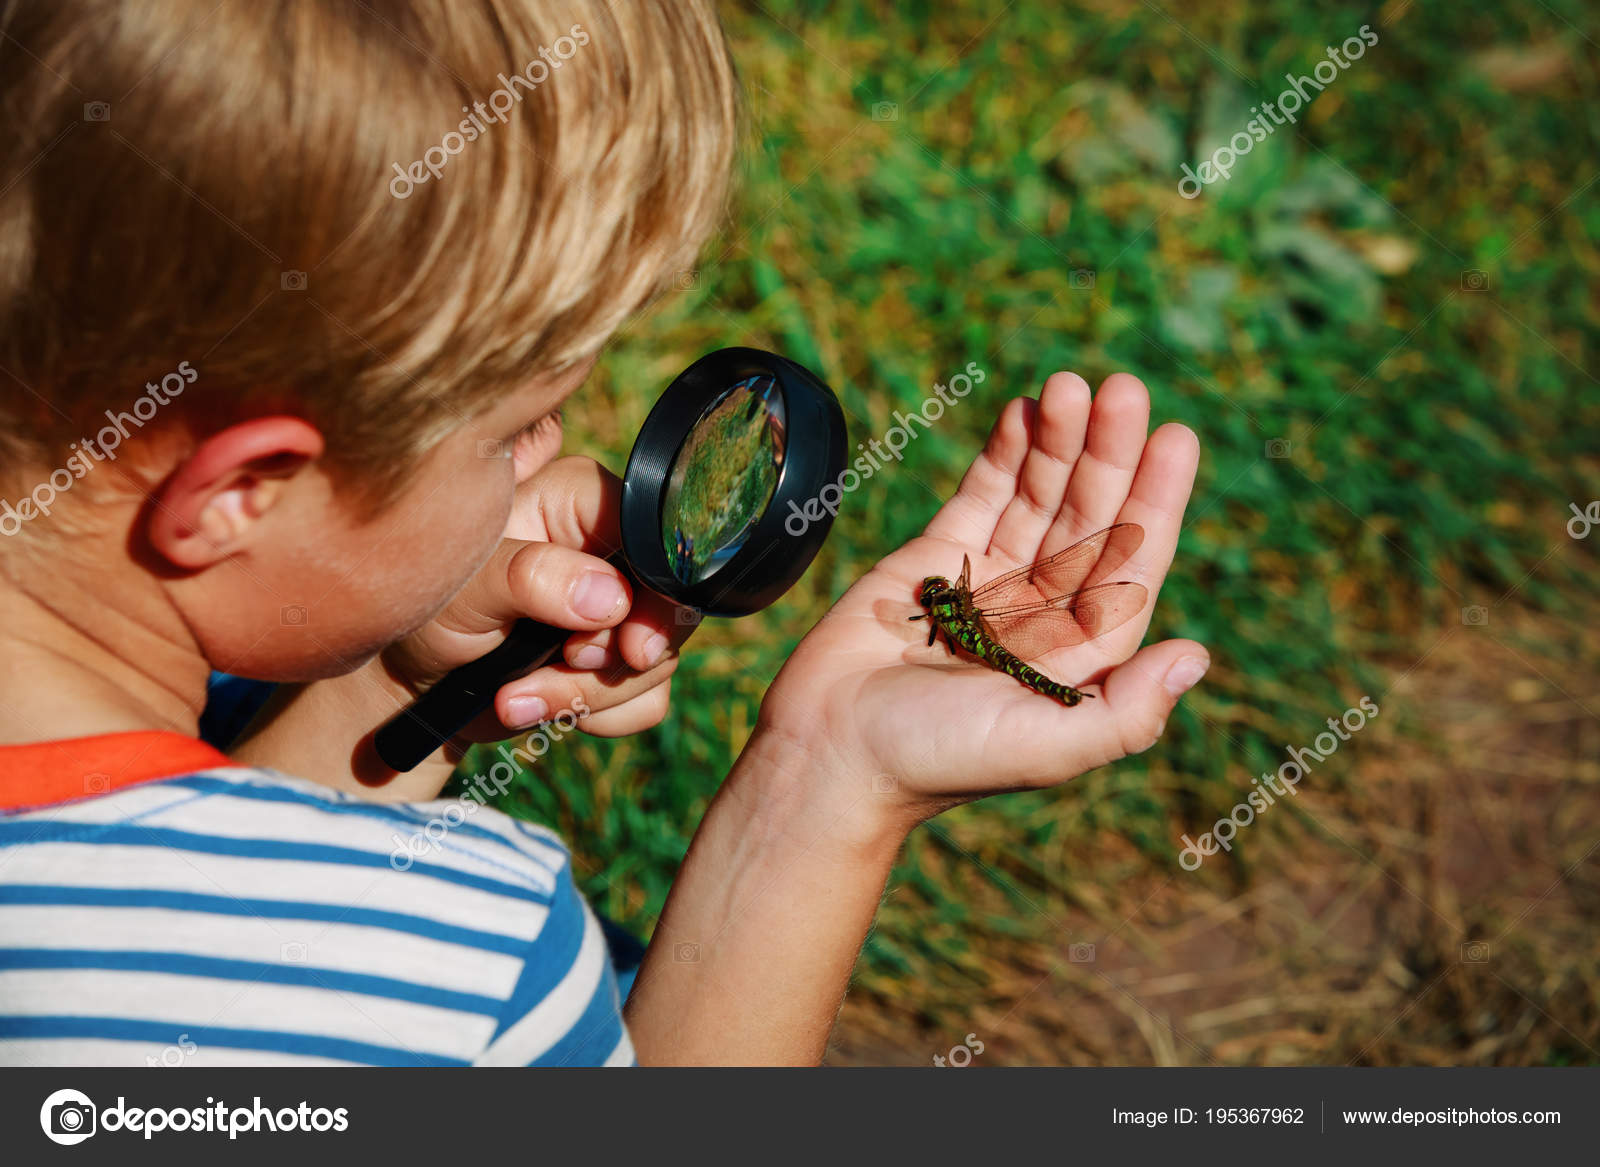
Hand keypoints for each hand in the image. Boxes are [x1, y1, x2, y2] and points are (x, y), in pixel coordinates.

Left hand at [378, 456, 691, 745]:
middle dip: (615, 658)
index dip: (655, 592)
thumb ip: (533, 579)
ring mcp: (621, 607)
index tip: (630, 645)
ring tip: (516, 700)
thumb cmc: (429, 611)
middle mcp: (610, 549)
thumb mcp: (467, 589)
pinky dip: (598, 716)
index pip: (654, 534)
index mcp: (578, 502)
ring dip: (589, 695)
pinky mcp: (618, 659)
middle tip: (565, 665)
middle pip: (668, 605)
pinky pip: (647, 698)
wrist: (413, 680)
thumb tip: (612, 599)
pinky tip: (541, 707)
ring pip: (657, 662)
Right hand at [757, 372, 1206, 824]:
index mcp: (1080, 657)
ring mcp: (991, 583)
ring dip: (1058, 442)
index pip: (1133, 564)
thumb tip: (1198, 656)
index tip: (1175, 438)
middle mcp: (1044, 615)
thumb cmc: (936, 762)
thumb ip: (1124, 712)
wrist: (829, 754)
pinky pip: (981, 498)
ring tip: (1069, 384)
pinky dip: (1004, 456)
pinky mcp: (935, 562)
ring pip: (1038, 498)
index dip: (1157, 501)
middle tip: (1124, 390)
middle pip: (1089, 518)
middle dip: (1107, 453)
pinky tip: (1026, 412)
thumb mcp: (1043, 746)